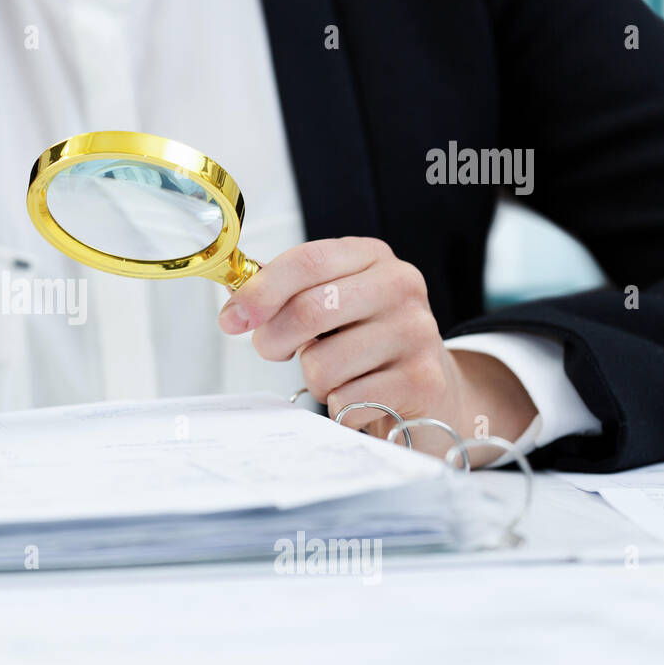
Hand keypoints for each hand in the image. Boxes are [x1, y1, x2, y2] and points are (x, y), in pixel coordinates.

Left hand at [218, 237, 536, 462]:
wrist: (432, 388)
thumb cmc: (365, 343)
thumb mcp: (332, 304)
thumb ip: (285, 296)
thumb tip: (235, 304)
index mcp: (371, 257)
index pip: (306, 261)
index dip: (260, 292)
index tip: (231, 319)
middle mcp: (401, 285)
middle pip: (310, 310)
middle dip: (275, 340)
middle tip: (273, 351)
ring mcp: (417, 332)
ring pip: (323, 365)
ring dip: (315, 380)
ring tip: (338, 374)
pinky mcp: (423, 381)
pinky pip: (346, 400)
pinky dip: (340, 407)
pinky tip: (361, 397)